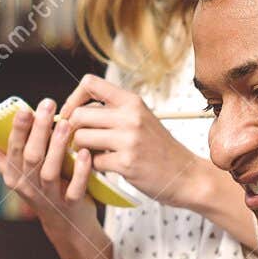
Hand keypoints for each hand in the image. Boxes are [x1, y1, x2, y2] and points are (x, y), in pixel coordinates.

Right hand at [0, 98, 101, 240]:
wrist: (65, 224)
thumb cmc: (38, 188)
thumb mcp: (12, 171)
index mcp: (12, 175)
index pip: (11, 150)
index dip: (17, 130)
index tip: (23, 108)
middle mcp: (28, 187)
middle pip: (30, 157)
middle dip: (38, 130)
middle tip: (48, 104)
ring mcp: (49, 197)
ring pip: (50, 171)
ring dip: (57, 146)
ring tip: (65, 124)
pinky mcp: (70, 205)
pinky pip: (74, 188)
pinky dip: (80, 171)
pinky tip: (84, 153)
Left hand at [60, 74, 210, 209]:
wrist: (185, 175)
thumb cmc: (158, 148)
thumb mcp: (140, 118)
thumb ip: (113, 111)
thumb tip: (74, 111)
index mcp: (132, 101)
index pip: (90, 83)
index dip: (74, 99)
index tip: (72, 114)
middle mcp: (130, 116)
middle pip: (79, 115)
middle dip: (73, 130)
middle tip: (80, 141)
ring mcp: (129, 140)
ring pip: (81, 138)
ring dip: (81, 149)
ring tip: (94, 154)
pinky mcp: (126, 163)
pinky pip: (93, 161)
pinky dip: (95, 166)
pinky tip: (108, 166)